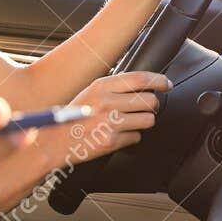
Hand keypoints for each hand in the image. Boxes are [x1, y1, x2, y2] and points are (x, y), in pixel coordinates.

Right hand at [36, 71, 169, 169]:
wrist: (55, 141)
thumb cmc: (73, 117)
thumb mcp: (90, 93)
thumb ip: (113, 87)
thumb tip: (140, 83)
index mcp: (102, 86)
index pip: (140, 79)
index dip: (159, 80)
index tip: (167, 84)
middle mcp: (106, 102)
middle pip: (150, 100)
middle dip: (152, 106)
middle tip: (146, 108)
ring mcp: (109, 122)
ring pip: (148, 120)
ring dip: (143, 122)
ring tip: (129, 123)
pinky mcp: (111, 141)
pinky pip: (136, 137)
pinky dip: (131, 137)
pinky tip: (117, 135)